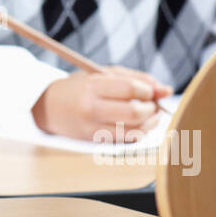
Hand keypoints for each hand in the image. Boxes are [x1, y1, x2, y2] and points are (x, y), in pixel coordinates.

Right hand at [31, 65, 172, 141]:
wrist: (49, 107)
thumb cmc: (80, 87)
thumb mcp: (103, 74)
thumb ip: (136, 78)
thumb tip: (166, 90)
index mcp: (92, 86)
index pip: (130, 89)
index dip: (148, 90)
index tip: (150, 90)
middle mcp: (91, 109)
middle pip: (135, 113)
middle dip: (152, 109)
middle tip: (153, 104)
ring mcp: (93, 128)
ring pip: (135, 131)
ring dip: (150, 123)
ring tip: (150, 114)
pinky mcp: (95, 142)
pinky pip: (127, 141)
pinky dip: (139, 133)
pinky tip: (138, 124)